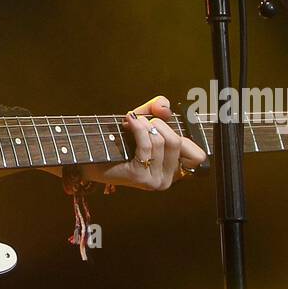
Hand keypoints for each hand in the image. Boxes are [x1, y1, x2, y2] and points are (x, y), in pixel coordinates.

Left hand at [79, 96, 206, 190]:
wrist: (89, 156)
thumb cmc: (117, 140)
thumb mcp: (143, 122)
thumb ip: (157, 110)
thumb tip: (165, 107)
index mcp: (173, 171)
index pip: (198, 156)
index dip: (184, 135)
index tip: (164, 126)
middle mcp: (168, 180)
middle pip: (177, 141)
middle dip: (158, 124)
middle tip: (142, 122)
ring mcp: (155, 181)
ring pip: (162, 141)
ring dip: (145, 126)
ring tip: (132, 124)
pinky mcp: (140, 177)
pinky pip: (147, 144)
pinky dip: (138, 128)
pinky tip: (128, 121)